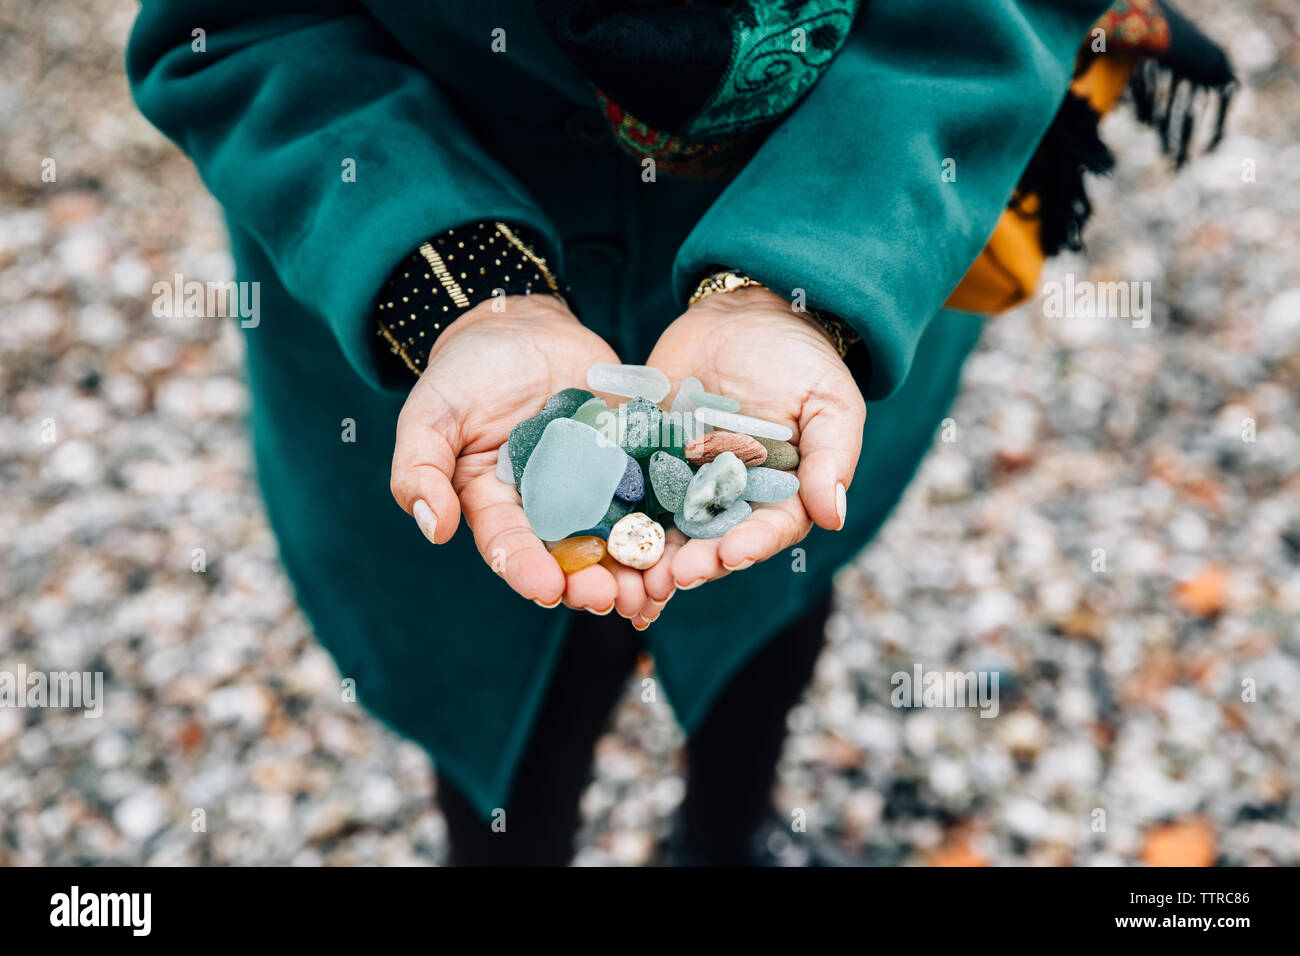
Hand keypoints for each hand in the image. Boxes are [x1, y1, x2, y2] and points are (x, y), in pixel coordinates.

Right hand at [389, 295, 678, 623]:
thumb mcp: (429, 413)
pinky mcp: (628, 463)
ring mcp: (591, 487)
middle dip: (589, 583)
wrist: (522, 326)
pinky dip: (666, 524)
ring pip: (615, 537)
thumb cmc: (466, 370)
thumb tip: (433, 529)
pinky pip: (650, 497)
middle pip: (568, 556)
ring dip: (633, 567)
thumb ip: (420, 468)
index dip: (526, 570)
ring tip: (652, 590)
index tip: (546, 590)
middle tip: (610, 599)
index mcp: (495, 504)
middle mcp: (546, 507)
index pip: (509, 546)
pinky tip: (684, 546)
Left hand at [645, 286, 866, 588]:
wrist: (745, 312)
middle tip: (674, 577)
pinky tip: (604, 536)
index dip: (751, 545)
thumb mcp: (829, 400)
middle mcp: (734, 497)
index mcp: (783, 493)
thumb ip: (833, 457)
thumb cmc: (799, 357)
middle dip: (696, 562)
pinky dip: (621, 516)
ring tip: (638, 576)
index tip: (731, 555)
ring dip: (655, 554)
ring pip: (671, 528)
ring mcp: (690, 480)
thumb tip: (834, 516)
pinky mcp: (652, 459)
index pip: (769, 529)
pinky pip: (634, 492)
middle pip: (715, 540)